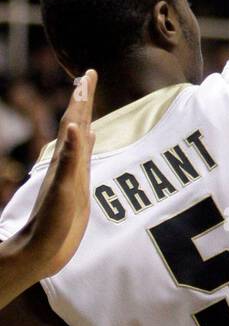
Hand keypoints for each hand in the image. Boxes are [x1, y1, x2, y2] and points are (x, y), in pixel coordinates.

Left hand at [15, 70, 96, 285]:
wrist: (40, 250)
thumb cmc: (50, 223)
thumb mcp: (62, 190)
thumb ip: (70, 158)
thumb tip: (75, 125)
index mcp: (66, 159)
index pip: (75, 120)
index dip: (83, 98)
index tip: (88, 75)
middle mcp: (68, 161)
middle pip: (77, 123)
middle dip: (84, 99)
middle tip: (89, 77)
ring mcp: (72, 173)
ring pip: (80, 137)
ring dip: (85, 116)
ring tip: (89, 100)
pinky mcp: (76, 185)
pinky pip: (84, 156)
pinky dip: (88, 142)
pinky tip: (90, 137)